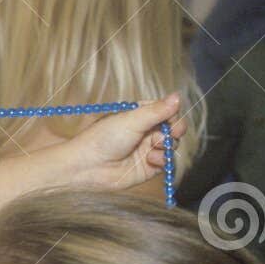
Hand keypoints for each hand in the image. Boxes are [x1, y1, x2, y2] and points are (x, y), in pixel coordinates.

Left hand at [52, 94, 186, 192]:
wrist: (86, 167)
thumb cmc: (103, 139)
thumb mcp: (131, 120)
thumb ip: (157, 110)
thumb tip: (178, 96)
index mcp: (139, 116)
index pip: (166, 111)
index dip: (172, 114)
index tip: (172, 117)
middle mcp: (144, 132)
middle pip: (172, 128)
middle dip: (175, 130)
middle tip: (173, 132)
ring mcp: (146, 150)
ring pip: (171, 145)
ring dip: (167, 145)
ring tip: (155, 146)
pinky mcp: (147, 167)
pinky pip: (165, 162)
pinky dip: (162, 159)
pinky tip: (151, 159)